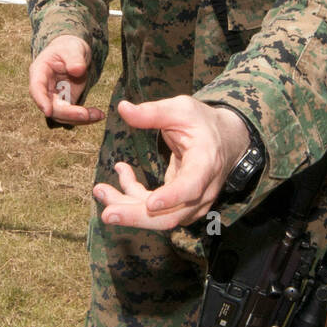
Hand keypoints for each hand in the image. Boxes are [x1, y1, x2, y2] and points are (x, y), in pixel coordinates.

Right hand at [29, 34, 103, 124]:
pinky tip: (98, 115)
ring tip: (98, 115)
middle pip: (50, 106)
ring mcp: (54, 98)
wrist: (73, 53)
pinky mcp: (66, 103)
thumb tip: (77, 70)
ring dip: (79, 118)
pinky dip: (85, 117)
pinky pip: (72, 114)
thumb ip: (74, 58)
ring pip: (62, 115)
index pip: (36, 88)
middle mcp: (44, 89)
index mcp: (39, 72)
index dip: (41, 100)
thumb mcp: (72, 48)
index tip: (48, 111)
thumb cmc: (68, 47)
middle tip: (86, 115)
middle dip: (68, 113)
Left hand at [94, 97, 246, 229]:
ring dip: (127, 207)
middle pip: (171, 215)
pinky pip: (153, 209)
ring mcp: (191, 202)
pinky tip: (122, 173)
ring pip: (158, 218)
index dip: (172, 196)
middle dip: (136, 216)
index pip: (192, 186)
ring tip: (101, 190)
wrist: (226, 140)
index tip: (150, 203)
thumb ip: (153, 112)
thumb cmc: (203, 122)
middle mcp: (202, 190)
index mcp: (206, 163)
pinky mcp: (179, 205)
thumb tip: (123, 108)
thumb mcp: (181, 109)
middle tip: (106, 213)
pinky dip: (133, 195)